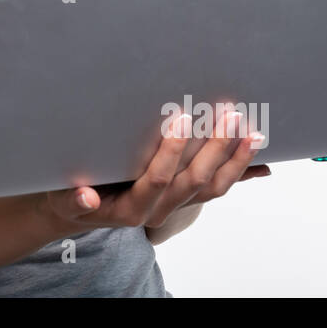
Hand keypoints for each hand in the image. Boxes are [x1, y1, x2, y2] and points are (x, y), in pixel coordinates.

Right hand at [44, 105, 270, 230]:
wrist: (79, 212)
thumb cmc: (71, 197)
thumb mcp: (64, 199)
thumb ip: (74, 200)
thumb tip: (85, 198)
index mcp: (132, 209)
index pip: (157, 181)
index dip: (170, 153)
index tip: (179, 120)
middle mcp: (158, 210)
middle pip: (194, 181)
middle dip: (213, 148)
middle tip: (227, 115)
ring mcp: (174, 204)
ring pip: (212, 186)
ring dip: (234, 160)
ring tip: (252, 132)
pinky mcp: (183, 198)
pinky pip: (216, 189)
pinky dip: (240, 175)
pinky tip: (263, 164)